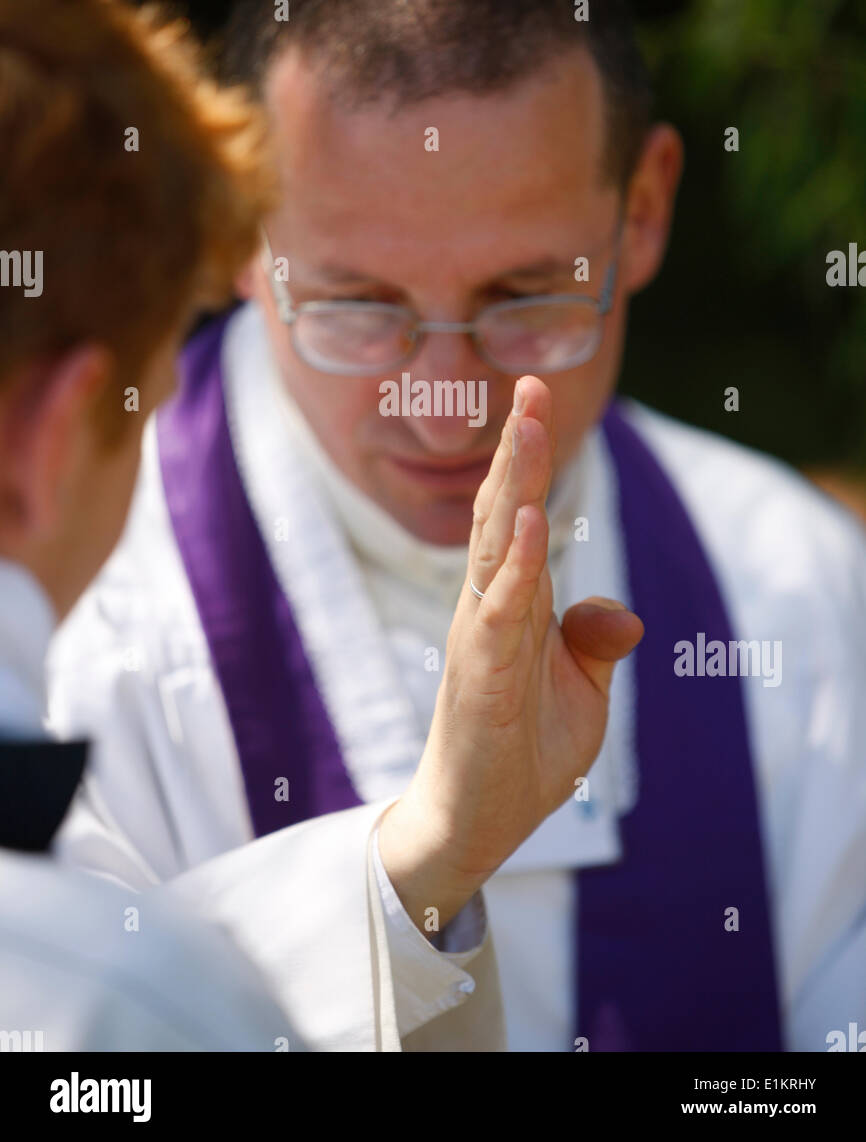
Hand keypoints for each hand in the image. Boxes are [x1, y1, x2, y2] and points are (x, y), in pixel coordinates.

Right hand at [379, 376, 643, 932]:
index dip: (529, 461)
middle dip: (519, 450)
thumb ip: (593, 642)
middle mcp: (489, 608)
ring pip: (495, 550)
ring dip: (513, 488)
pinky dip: (515, 570)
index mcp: (512, 604)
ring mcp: (481, 639)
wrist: (475, 822)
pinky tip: (529, 528)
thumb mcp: (578, 692)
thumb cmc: (520, 752)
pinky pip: (498, 615)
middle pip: (501, 515)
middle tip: (530, 385)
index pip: (518, 517)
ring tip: (528, 431)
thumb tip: (624, 610)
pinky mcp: (479, 680)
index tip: (536, 398)